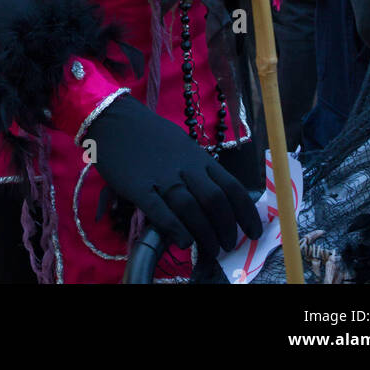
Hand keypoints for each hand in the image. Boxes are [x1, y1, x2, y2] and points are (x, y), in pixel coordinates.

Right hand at [86, 94, 261, 258]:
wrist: (115, 118)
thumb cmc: (149, 133)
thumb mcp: (181, 145)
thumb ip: (197, 168)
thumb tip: (214, 195)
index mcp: (198, 157)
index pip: (231, 186)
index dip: (246, 212)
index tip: (254, 231)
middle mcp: (186, 168)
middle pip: (215, 201)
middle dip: (227, 228)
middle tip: (228, 245)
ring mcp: (163, 177)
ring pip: (192, 210)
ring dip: (205, 234)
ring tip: (211, 250)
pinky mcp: (139, 188)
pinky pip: (161, 212)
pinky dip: (176, 230)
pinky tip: (184, 242)